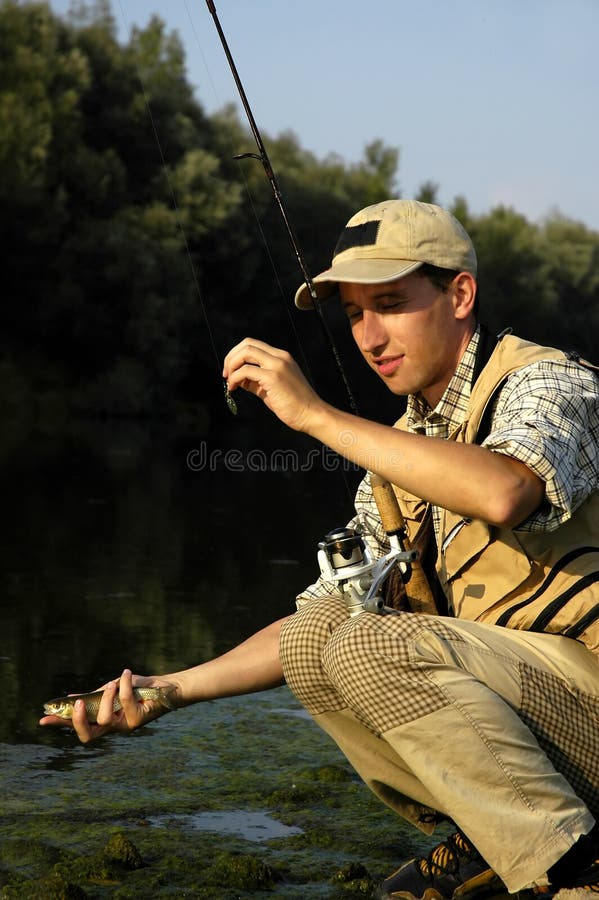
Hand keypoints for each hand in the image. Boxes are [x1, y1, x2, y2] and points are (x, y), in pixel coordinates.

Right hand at [39, 669, 178, 743]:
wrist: (163, 688)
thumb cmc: (136, 689)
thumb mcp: (111, 691)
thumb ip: (94, 696)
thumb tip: (70, 697)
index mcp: (102, 721)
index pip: (77, 726)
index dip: (60, 724)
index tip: (43, 719)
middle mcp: (112, 728)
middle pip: (87, 736)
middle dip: (78, 720)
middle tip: (79, 702)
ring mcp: (124, 726)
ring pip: (104, 719)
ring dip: (106, 697)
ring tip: (113, 683)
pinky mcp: (137, 719)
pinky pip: (124, 701)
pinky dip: (123, 684)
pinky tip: (126, 674)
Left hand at [223, 338, 322, 431]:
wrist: (310, 414)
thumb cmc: (293, 404)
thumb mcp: (271, 387)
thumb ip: (255, 380)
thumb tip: (237, 379)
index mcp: (281, 357)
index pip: (253, 345)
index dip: (237, 354)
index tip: (230, 370)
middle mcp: (280, 357)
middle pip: (247, 343)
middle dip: (231, 357)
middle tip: (225, 373)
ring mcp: (277, 365)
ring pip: (246, 352)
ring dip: (231, 365)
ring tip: (229, 381)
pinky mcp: (273, 377)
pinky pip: (246, 371)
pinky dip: (235, 378)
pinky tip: (233, 388)